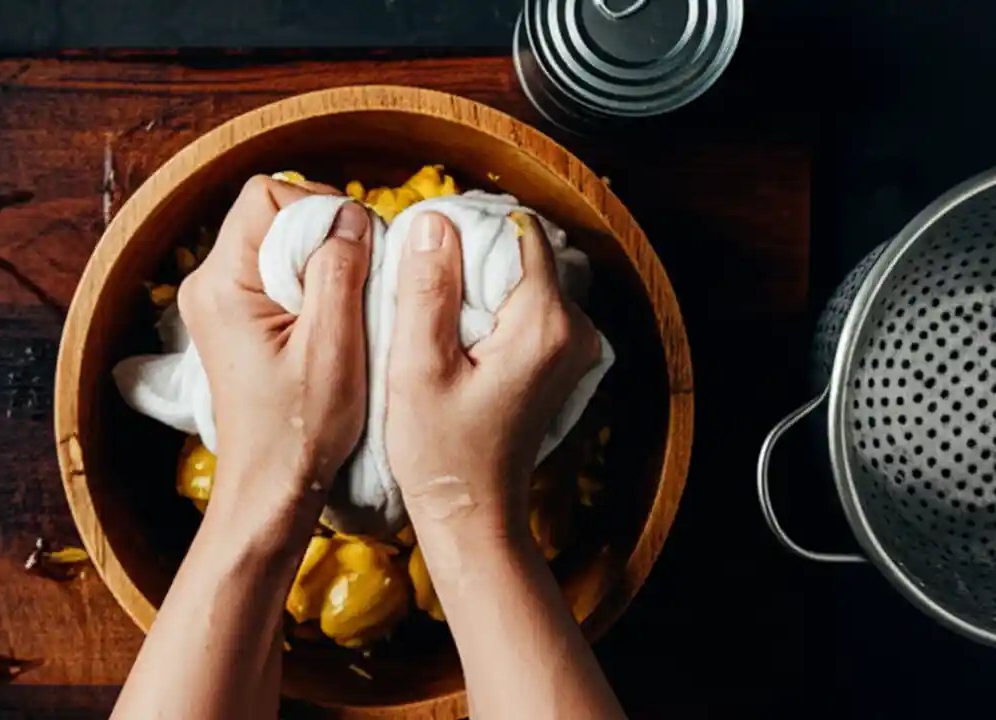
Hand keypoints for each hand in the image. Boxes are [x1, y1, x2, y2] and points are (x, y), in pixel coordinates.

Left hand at [177, 175, 372, 535]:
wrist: (271, 487)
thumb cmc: (302, 428)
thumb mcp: (334, 346)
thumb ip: (339, 270)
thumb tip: (352, 214)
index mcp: (223, 284)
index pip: (267, 195)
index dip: (317, 208)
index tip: (354, 248)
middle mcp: (208, 284)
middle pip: (270, 215)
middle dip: (321, 235)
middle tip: (356, 279)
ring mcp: (217, 303)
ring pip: (276, 244)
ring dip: (318, 262)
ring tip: (343, 307)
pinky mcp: (233, 321)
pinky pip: (274, 274)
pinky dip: (308, 285)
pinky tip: (329, 323)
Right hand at [384, 211, 599, 542]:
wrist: (475, 514)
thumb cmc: (441, 453)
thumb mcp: (418, 369)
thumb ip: (427, 290)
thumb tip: (434, 220)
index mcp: (545, 322)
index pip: (515, 231)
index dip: (465, 232)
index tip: (424, 258)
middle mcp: (575, 327)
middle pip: (523, 251)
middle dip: (472, 257)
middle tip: (422, 288)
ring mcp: (577, 345)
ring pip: (524, 276)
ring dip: (480, 283)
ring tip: (435, 315)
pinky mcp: (565, 358)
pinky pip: (529, 305)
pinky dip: (494, 307)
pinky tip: (458, 337)